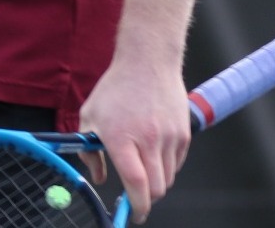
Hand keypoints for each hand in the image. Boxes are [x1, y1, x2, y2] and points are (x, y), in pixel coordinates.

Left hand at [77, 55, 191, 222]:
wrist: (148, 63)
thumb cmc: (114, 90)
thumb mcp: (89, 117)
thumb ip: (89, 151)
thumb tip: (97, 178)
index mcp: (121, 136)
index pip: (135, 181)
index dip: (135, 204)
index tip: (131, 214)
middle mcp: (149, 139)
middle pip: (157, 188)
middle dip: (146, 199)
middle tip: (134, 198)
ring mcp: (171, 137)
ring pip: (168, 178)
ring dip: (155, 182)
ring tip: (140, 165)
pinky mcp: (185, 135)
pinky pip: (177, 164)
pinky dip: (166, 167)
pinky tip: (152, 151)